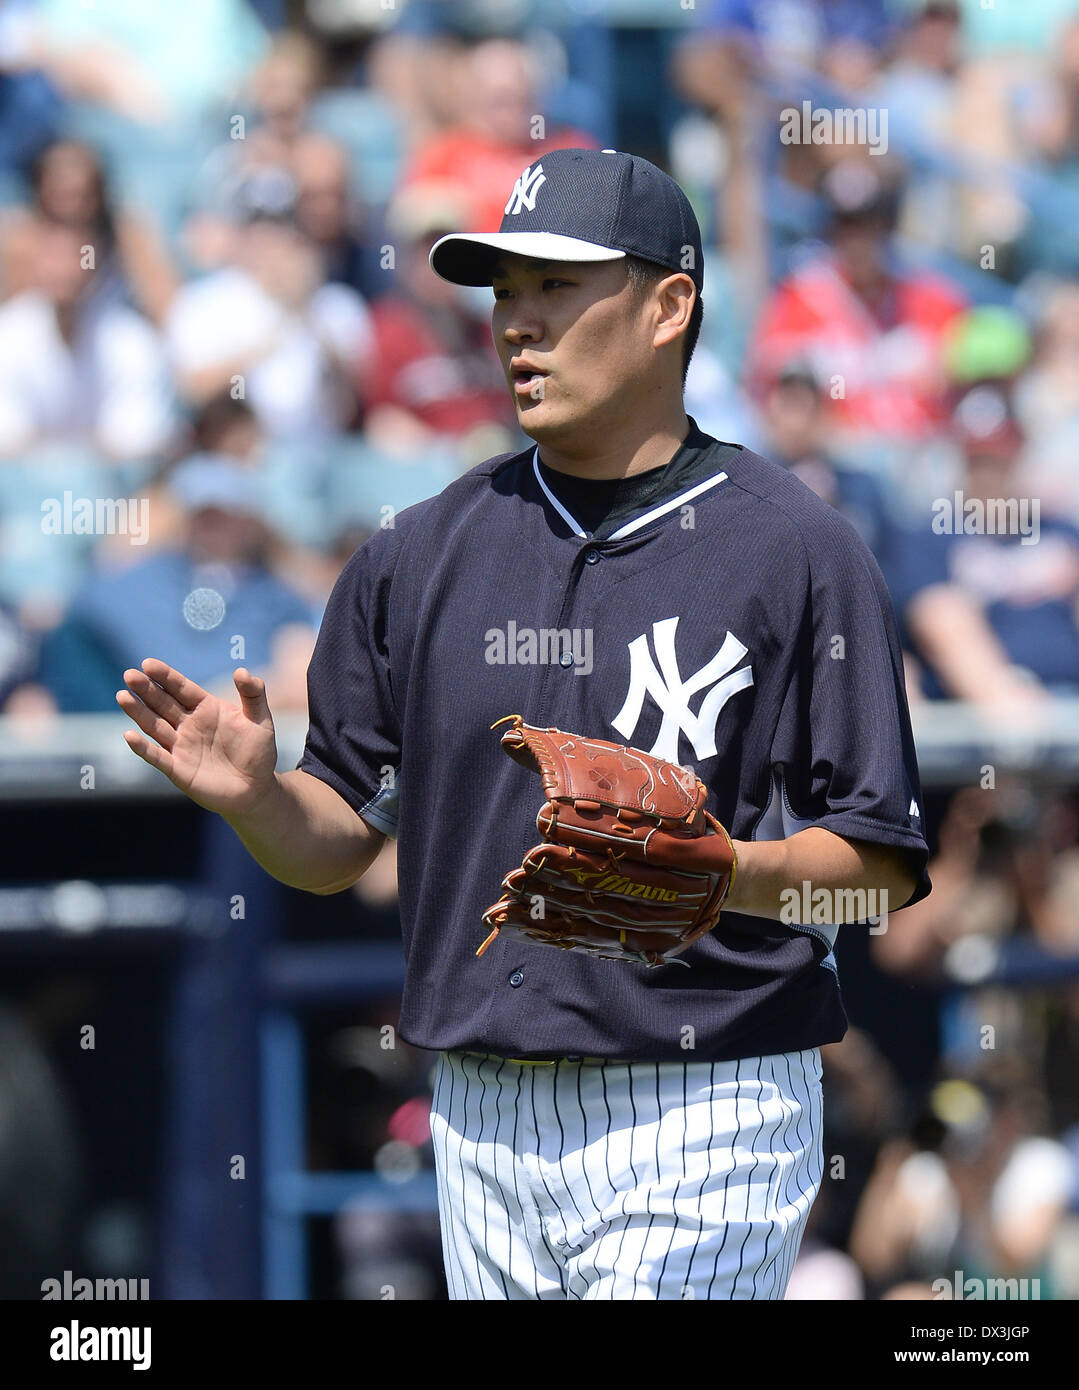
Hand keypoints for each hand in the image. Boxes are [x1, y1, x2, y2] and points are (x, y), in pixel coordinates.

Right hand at [117, 659, 278, 814]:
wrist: (256, 789)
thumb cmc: (257, 752)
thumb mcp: (260, 720)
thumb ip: (253, 694)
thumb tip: (242, 670)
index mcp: (205, 708)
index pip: (180, 688)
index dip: (165, 676)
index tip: (148, 664)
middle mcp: (188, 724)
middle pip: (162, 703)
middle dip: (146, 689)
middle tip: (129, 675)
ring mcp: (180, 746)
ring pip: (154, 725)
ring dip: (138, 712)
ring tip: (122, 696)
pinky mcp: (177, 769)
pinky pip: (157, 756)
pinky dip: (143, 747)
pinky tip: (129, 735)